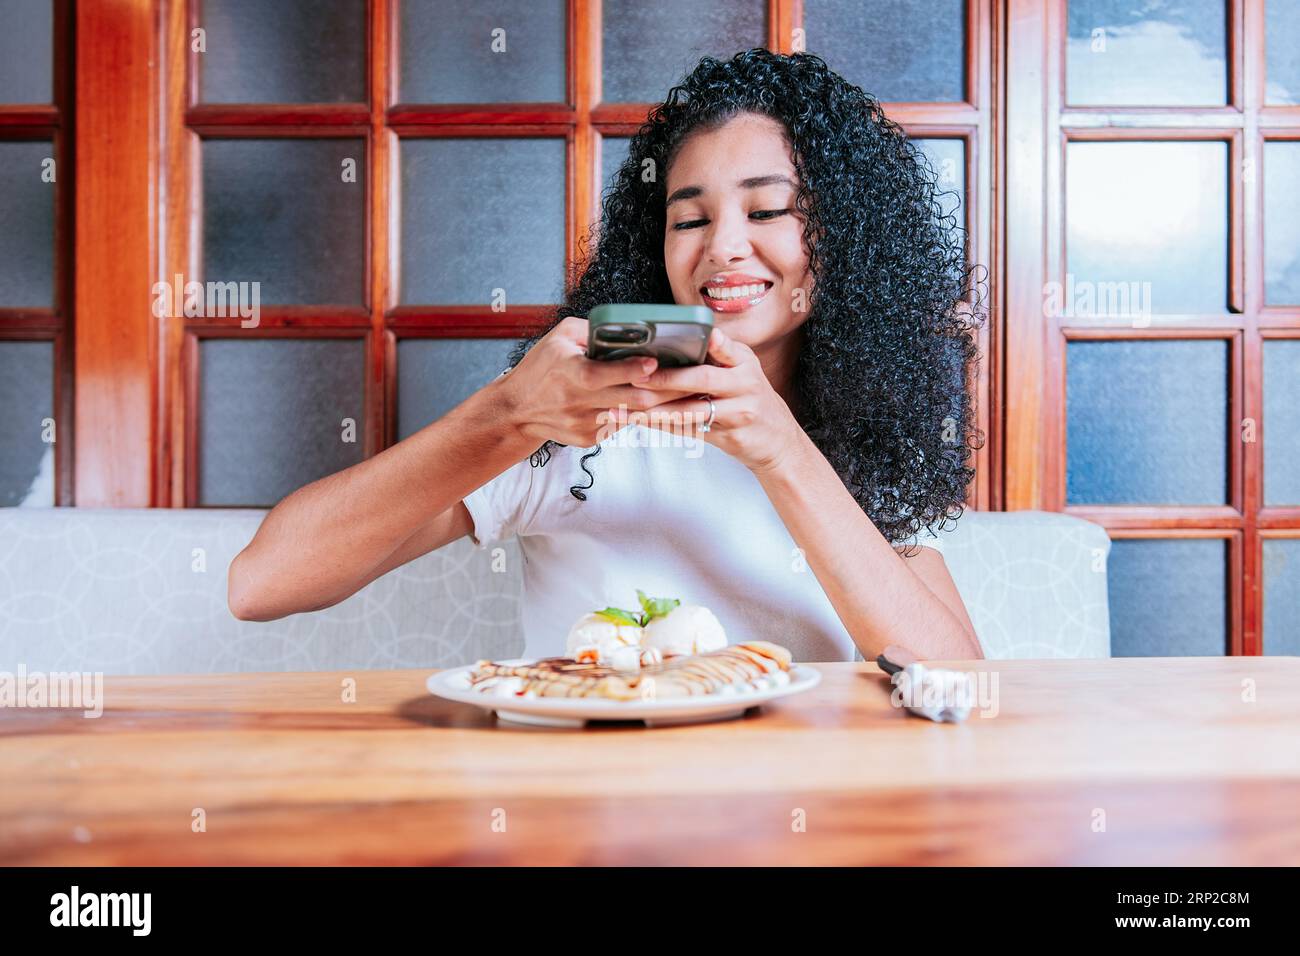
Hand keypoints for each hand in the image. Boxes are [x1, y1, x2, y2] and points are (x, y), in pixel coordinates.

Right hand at [497, 316, 694, 446]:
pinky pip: (622, 425)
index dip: (635, 370)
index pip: (607, 374)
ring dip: (662, 407)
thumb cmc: (540, 368)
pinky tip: (659, 407)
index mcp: (572, 373)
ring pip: (634, 417)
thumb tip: (628, 327)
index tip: (656, 362)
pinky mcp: (589, 438)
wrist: (515, 411)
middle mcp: (580, 402)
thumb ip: (593, 329)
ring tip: (690, 397)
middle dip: (667, 392)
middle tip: (694, 381)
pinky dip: (639, 415)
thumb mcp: (560, 337)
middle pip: (634, 401)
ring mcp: (586, 424)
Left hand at [620, 327, 804, 474]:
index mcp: (745, 363)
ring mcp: (737, 414)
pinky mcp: (727, 437)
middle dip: (666, 378)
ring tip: (629, 405)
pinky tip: (641, 421)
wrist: (777, 439)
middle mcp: (744, 386)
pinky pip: (690, 431)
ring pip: (691, 411)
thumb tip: (700, 333)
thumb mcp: (745, 367)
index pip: (724, 348)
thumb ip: (722, 352)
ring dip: (657, 409)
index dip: (707, 342)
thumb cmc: (751, 397)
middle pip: (702, 380)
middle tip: (637, 377)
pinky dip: (663, 426)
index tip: (685, 339)